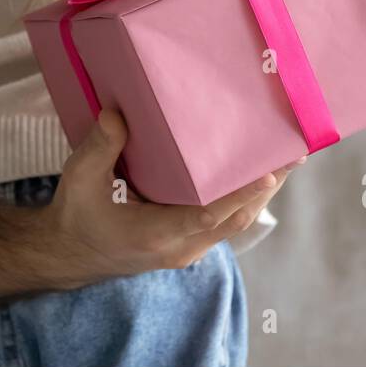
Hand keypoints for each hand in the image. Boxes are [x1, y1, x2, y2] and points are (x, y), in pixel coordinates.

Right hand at [44, 109, 304, 286]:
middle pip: (235, 218)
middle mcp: (179, 247)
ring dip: (263, 193)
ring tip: (289, 158)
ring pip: (236, 222)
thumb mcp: (80, 178)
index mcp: (155, 234)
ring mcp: (187, 249)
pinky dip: (246, 198)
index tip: (268, 172)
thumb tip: (117, 114)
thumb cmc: (77, 214)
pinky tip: (260, 174)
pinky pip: (227, 223)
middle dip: (267, 186)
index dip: (240, 194)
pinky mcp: (189, 243)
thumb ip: (100, 147)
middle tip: (295, 152)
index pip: (207, 215)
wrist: (70, 253)